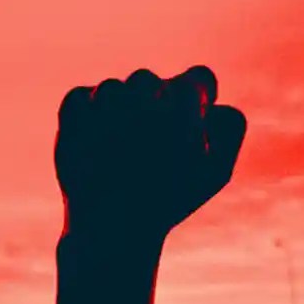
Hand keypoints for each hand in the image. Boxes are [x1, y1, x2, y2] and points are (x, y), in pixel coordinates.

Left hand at [55, 65, 246, 242]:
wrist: (109, 226)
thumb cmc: (169, 201)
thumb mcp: (218, 170)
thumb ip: (230, 126)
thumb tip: (213, 104)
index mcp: (184, 98)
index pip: (200, 77)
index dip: (199, 99)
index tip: (190, 120)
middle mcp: (143, 87)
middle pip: (156, 84)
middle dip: (156, 111)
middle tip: (150, 150)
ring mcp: (106, 96)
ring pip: (118, 90)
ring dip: (120, 115)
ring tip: (120, 155)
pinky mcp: (73, 106)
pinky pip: (83, 97)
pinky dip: (88, 117)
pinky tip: (95, 147)